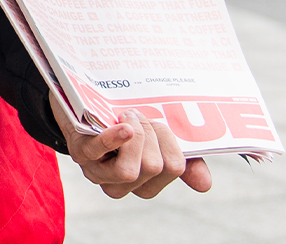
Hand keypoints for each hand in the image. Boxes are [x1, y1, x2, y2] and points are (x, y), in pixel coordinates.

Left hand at [53, 96, 211, 198]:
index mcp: (144, 183)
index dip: (171, 142)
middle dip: (153, 133)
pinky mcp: (80, 153)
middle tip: (140, 116)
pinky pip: (99, 153)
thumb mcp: (156, 139)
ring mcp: (98, 171)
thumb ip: (181, 160)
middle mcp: (121, 185)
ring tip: (128, 116)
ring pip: (130, 170)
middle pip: (154, 167)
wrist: (82, 101)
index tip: (159, 125)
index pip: (174, 168)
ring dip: (137, 135)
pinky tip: (125, 128)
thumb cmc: (123, 125)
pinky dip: (114, 140)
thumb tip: (205, 185)